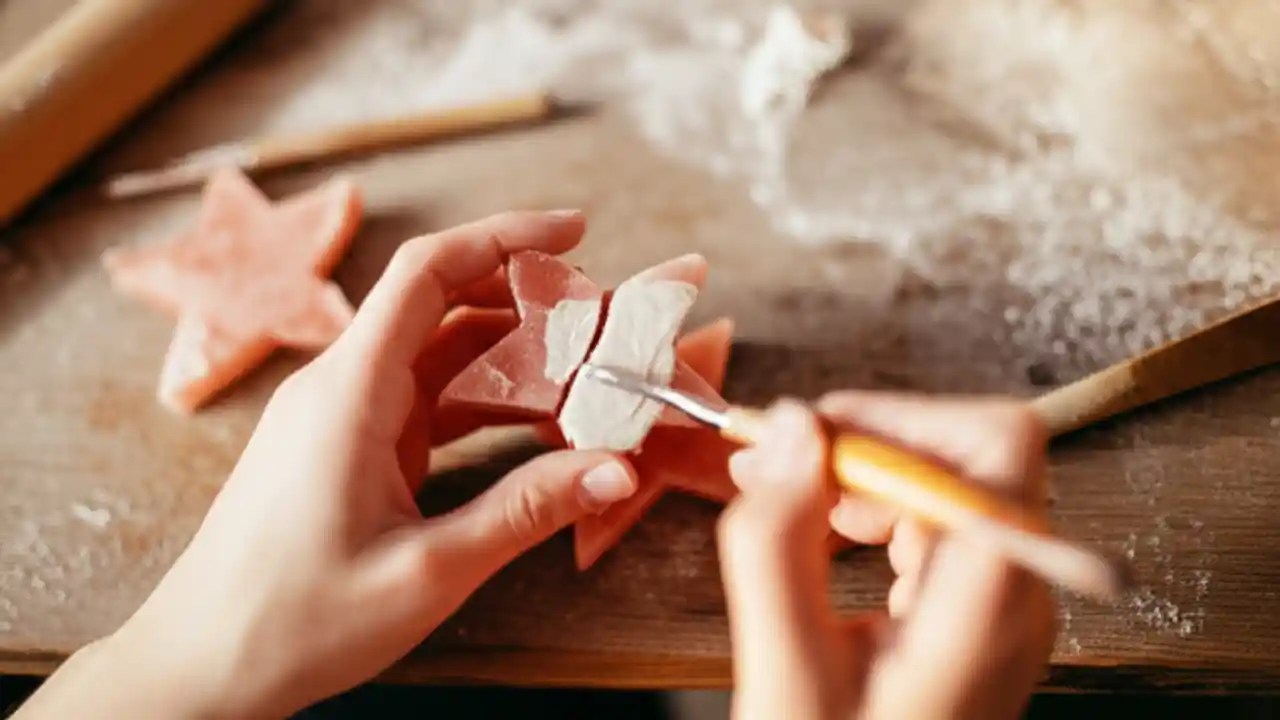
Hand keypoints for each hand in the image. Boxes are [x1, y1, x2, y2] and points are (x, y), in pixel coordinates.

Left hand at [17, 210, 638, 718]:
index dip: (504, 237)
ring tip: (585, 370)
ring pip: (438, 354)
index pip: (427, 274)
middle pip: (441, 306)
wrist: (202, 668)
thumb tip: (617, 468)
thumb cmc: (294, 622)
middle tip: (602, 320)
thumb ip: (526, 511)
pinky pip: (424, 399)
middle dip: (526, 300)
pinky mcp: (347, 446)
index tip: (574, 229)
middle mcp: (341, 387)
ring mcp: (342, 416)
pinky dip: (482, 398)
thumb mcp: (428, 571)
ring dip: (511, 355)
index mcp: (350, 394)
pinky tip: (533, 419)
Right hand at [718, 395, 1055, 719]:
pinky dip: (872, 516)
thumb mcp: (785, 667)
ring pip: (948, 486)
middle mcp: (1016, 595)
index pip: (997, 445)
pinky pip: (933, 528)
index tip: (817, 434)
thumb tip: (788, 430)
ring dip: (865, 478)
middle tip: (782, 463)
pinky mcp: (973, 615)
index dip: (904, 416)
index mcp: (991, 602)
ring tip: (790, 502)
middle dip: (869, 443)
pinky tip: (823, 540)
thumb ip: (777, 543)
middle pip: (971, 456)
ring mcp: (1001, 606)